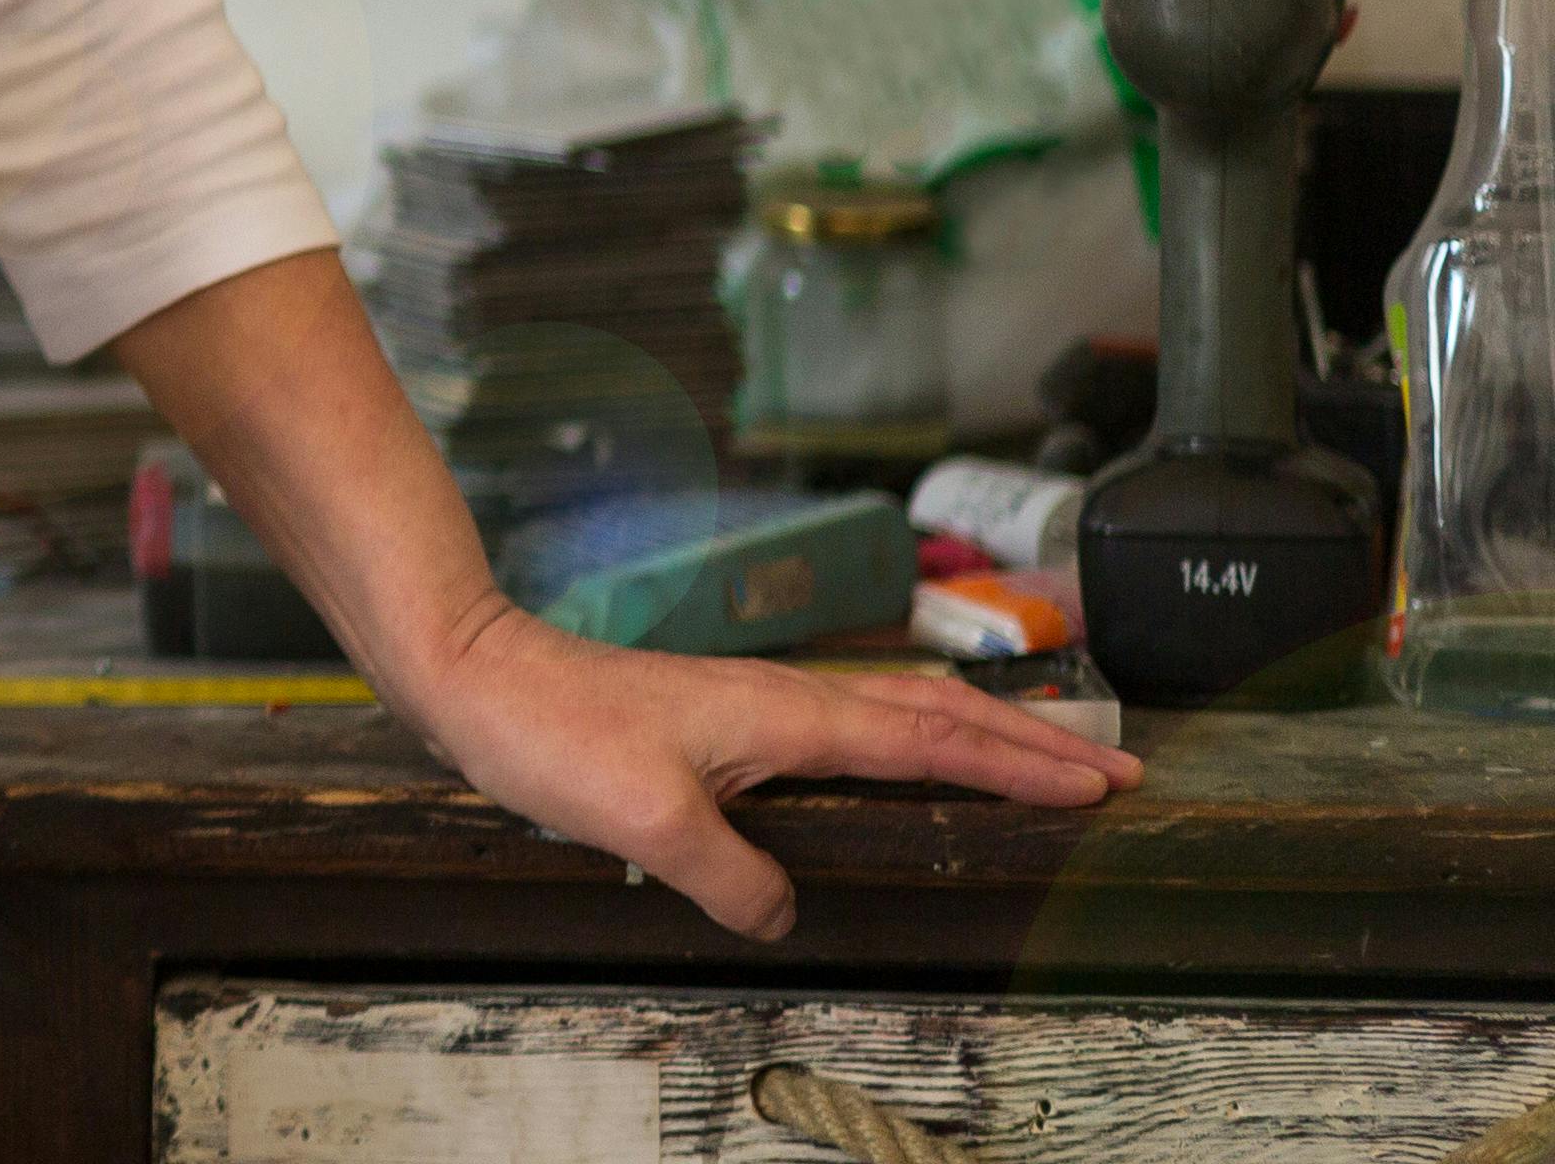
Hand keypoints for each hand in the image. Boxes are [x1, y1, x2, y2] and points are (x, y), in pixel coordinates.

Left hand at [390, 590, 1144, 938]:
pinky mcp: (723, 722)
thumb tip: (782, 914)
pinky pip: (848, 729)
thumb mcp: (647, 825)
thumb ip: (731, 876)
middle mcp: (784, 702)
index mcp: (787, 718)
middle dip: (1029, 742)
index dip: (1019, 766)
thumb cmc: (552, 734)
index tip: (1101, 782)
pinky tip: (901, 765)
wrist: (475, 676)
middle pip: (935, 715)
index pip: (932, 741)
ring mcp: (755, 707)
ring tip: (1041, 761)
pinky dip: (906, 741)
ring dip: (975, 735)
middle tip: (1114, 767)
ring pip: (895, 714)